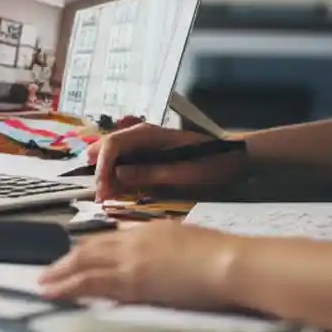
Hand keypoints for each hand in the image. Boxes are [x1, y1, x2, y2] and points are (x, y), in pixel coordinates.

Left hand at [38, 221, 237, 310]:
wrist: (231, 264)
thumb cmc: (224, 258)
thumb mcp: (191, 244)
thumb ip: (172, 250)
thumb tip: (166, 260)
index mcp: (151, 231)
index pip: (111, 239)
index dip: (90, 249)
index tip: (75, 257)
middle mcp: (135, 241)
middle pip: (91, 248)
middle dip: (67, 260)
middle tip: (48, 271)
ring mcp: (130, 260)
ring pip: (84, 263)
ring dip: (60, 274)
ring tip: (42, 283)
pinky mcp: (130, 282)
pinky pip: (90, 283)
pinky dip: (68, 286)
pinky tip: (53, 293)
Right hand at [88, 123, 246, 200]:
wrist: (231, 159)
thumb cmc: (210, 162)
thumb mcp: (181, 171)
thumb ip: (149, 172)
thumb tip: (117, 176)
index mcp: (147, 134)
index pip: (113, 144)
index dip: (103, 168)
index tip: (102, 191)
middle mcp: (141, 136)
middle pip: (107, 148)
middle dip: (99, 171)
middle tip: (101, 196)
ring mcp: (143, 146)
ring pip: (114, 157)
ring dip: (108, 176)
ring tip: (108, 198)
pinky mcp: (148, 157)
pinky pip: (126, 165)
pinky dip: (119, 179)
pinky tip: (120, 193)